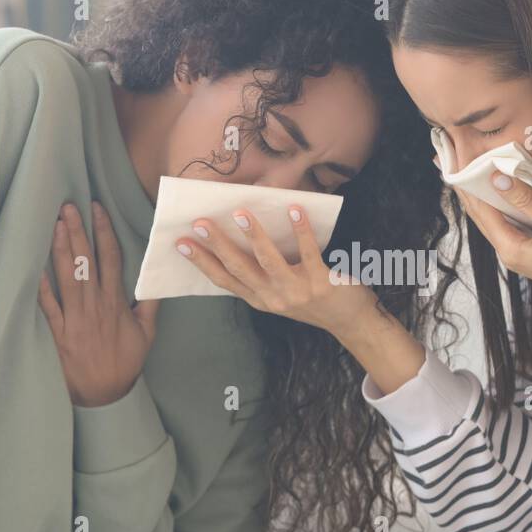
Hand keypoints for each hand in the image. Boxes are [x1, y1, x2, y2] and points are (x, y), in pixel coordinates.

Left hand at [38, 201, 160, 406]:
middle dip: (77, 231)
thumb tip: (154, 279)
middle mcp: (95, 304)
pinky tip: (35, 266)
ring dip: (61, 248)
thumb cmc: (125, 361)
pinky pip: (49, 306)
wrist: (105, 392)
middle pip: (86, 261)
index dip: (103, 231)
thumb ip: (149, 304)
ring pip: (68, 276)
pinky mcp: (59, 331)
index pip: (111, 258)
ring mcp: (76, 317)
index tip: (97, 209)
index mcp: (117, 301)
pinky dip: (42, 287)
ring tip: (55, 224)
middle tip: (68, 206)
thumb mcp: (147, 332)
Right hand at [174, 205, 376, 337]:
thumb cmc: (313, 299)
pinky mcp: (320, 283)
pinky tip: (294, 209)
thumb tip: (240, 234)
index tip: (180, 243)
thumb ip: (261, 273)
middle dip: (217, 244)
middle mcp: (273, 298)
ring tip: (239, 213)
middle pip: (240, 268)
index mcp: (260, 299)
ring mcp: (296, 292)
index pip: (224, 280)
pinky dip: (301, 230)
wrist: (351, 321)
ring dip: (253, 236)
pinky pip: (308, 253)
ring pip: (268, 261)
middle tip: (199, 222)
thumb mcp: (280, 293)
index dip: (201, 262)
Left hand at [457, 172, 531, 350]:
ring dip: (482, 196)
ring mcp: (517, 253)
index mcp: (510, 248)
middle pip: (481, 216)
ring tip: (470, 172)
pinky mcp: (528, 251)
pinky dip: (500, 205)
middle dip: (468, 190)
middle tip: (453, 162)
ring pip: (493, 220)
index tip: (457, 161)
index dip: (467, 185)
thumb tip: (498, 177)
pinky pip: (507, 224)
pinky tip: (500, 191)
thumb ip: (528, 201)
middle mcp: (508, 252)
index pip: (480, 210)